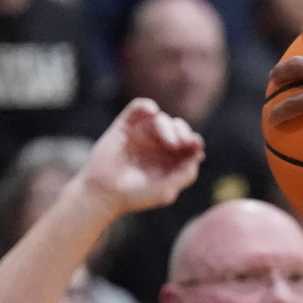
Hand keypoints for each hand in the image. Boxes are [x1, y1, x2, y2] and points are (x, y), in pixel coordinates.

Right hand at [80, 99, 203, 214]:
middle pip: (178, 127)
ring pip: (161, 118)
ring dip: (167, 126)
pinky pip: (138, 108)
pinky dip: (147, 105)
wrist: (104, 193)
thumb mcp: (167, 191)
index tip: (193, 144)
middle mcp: (158, 145)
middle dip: (182, 131)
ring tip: (169, 142)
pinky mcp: (125, 126)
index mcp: (171, 160)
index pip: (189, 144)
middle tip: (179, 143)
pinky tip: (153, 111)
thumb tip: (199, 155)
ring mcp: (142, 134)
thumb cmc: (136, 196)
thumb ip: (186, 174)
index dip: (194, 141)